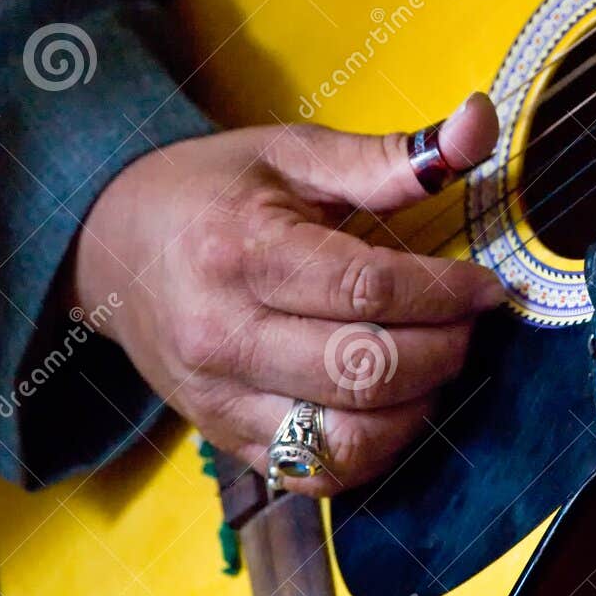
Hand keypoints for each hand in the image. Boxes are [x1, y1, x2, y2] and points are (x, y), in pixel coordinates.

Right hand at [71, 93, 504, 495]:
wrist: (109, 248)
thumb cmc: (211, 192)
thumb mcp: (293, 155)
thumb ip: (392, 155)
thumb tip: (480, 122)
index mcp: (241, 254)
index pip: (368, 290)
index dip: (445, 293)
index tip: (486, 287)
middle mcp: (223, 337)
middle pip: (365, 371)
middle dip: (442, 350)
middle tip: (465, 323)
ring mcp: (219, 400)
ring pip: (347, 438)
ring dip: (416, 407)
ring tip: (434, 362)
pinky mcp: (224, 441)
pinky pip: (318, 473)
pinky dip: (374, 450)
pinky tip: (393, 405)